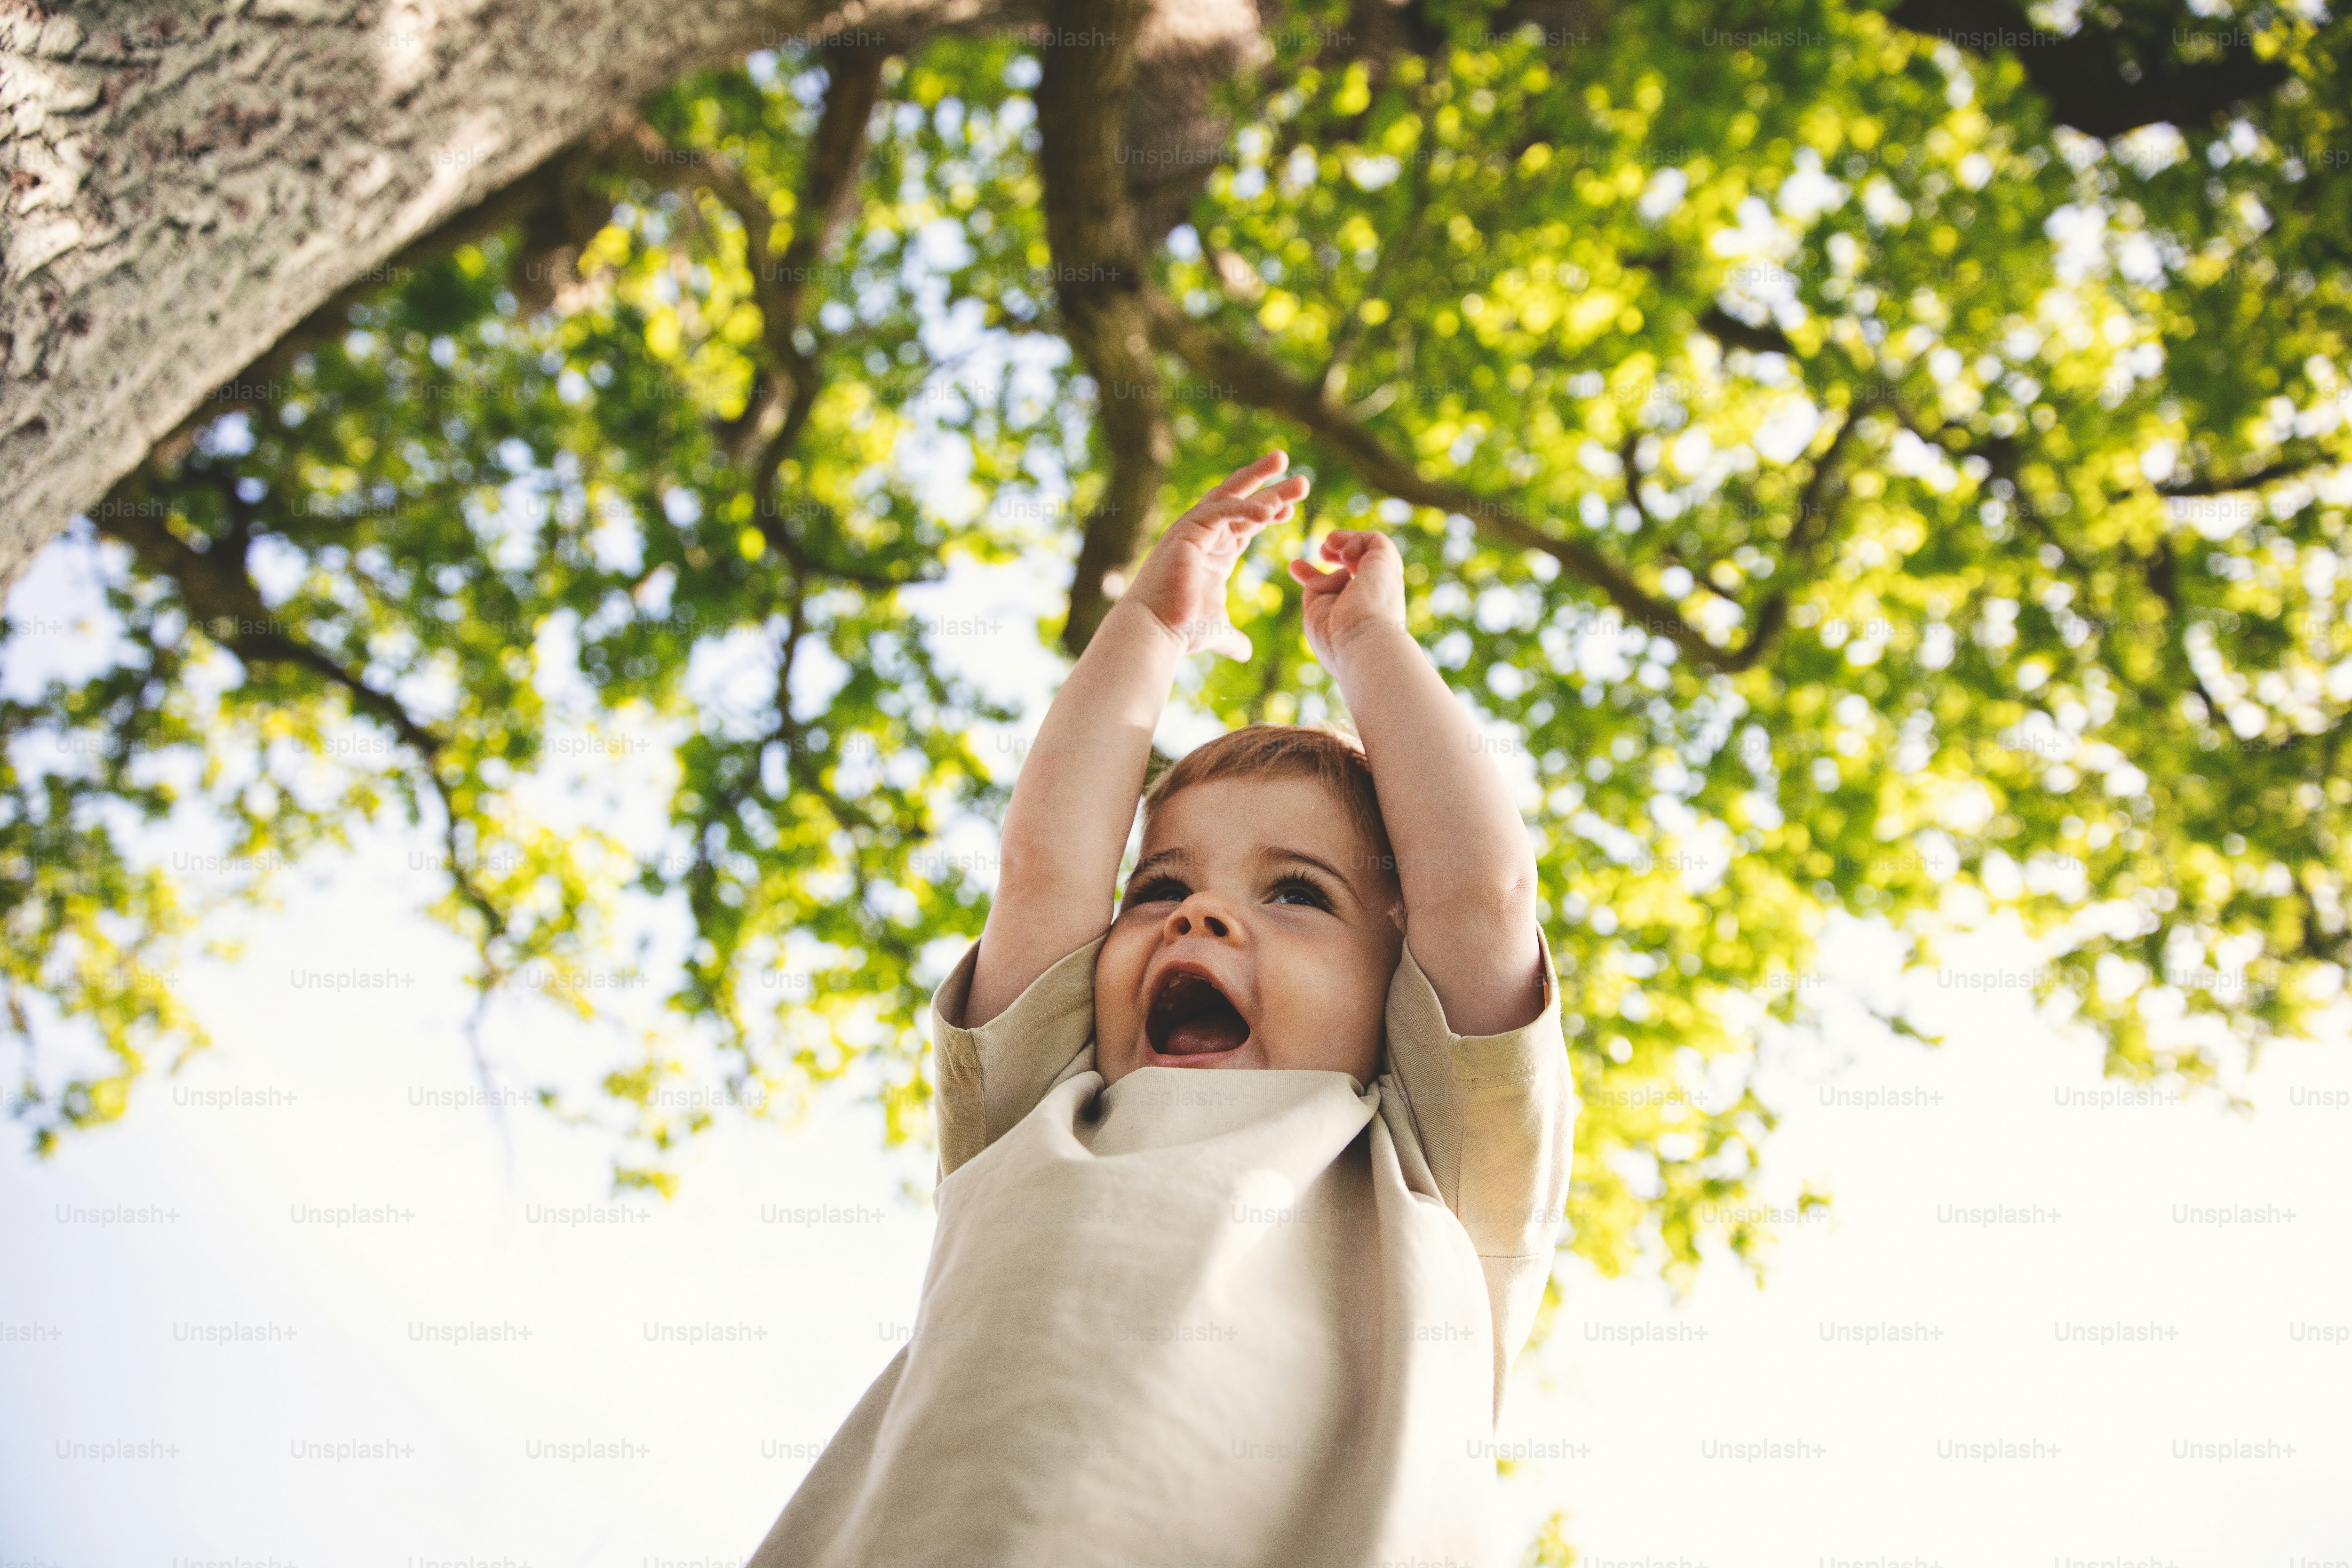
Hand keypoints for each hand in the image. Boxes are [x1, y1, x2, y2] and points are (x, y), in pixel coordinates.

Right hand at [1121, 452, 1308, 659]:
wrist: (1155, 631)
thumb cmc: (1179, 630)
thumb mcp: (1218, 630)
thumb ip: (1233, 638)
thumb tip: (1245, 653)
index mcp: (1212, 552)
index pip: (1244, 524)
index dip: (1268, 512)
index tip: (1292, 508)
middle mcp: (1203, 535)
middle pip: (1240, 501)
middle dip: (1270, 488)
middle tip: (1301, 481)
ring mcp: (1194, 529)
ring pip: (1231, 495)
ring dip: (1260, 479)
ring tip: (1285, 462)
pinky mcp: (1188, 531)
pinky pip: (1221, 511)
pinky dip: (1245, 508)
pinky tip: (1270, 510)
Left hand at [1287, 528, 1408, 673]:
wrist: (1361, 644)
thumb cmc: (1336, 636)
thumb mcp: (1316, 611)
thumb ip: (1318, 589)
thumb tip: (1334, 572)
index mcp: (1362, 614)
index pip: (1342, 589)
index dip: (1319, 576)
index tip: (1295, 566)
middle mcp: (1377, 597)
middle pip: (1358, 567)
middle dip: (1337, 551)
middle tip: (1320, 550)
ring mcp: (1384, 580)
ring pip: (1373, 551)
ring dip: (1346, 542)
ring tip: (1326, 547)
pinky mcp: (1386, 564)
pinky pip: (1375, 541)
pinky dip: (1354, 540)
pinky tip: (1342, 554)